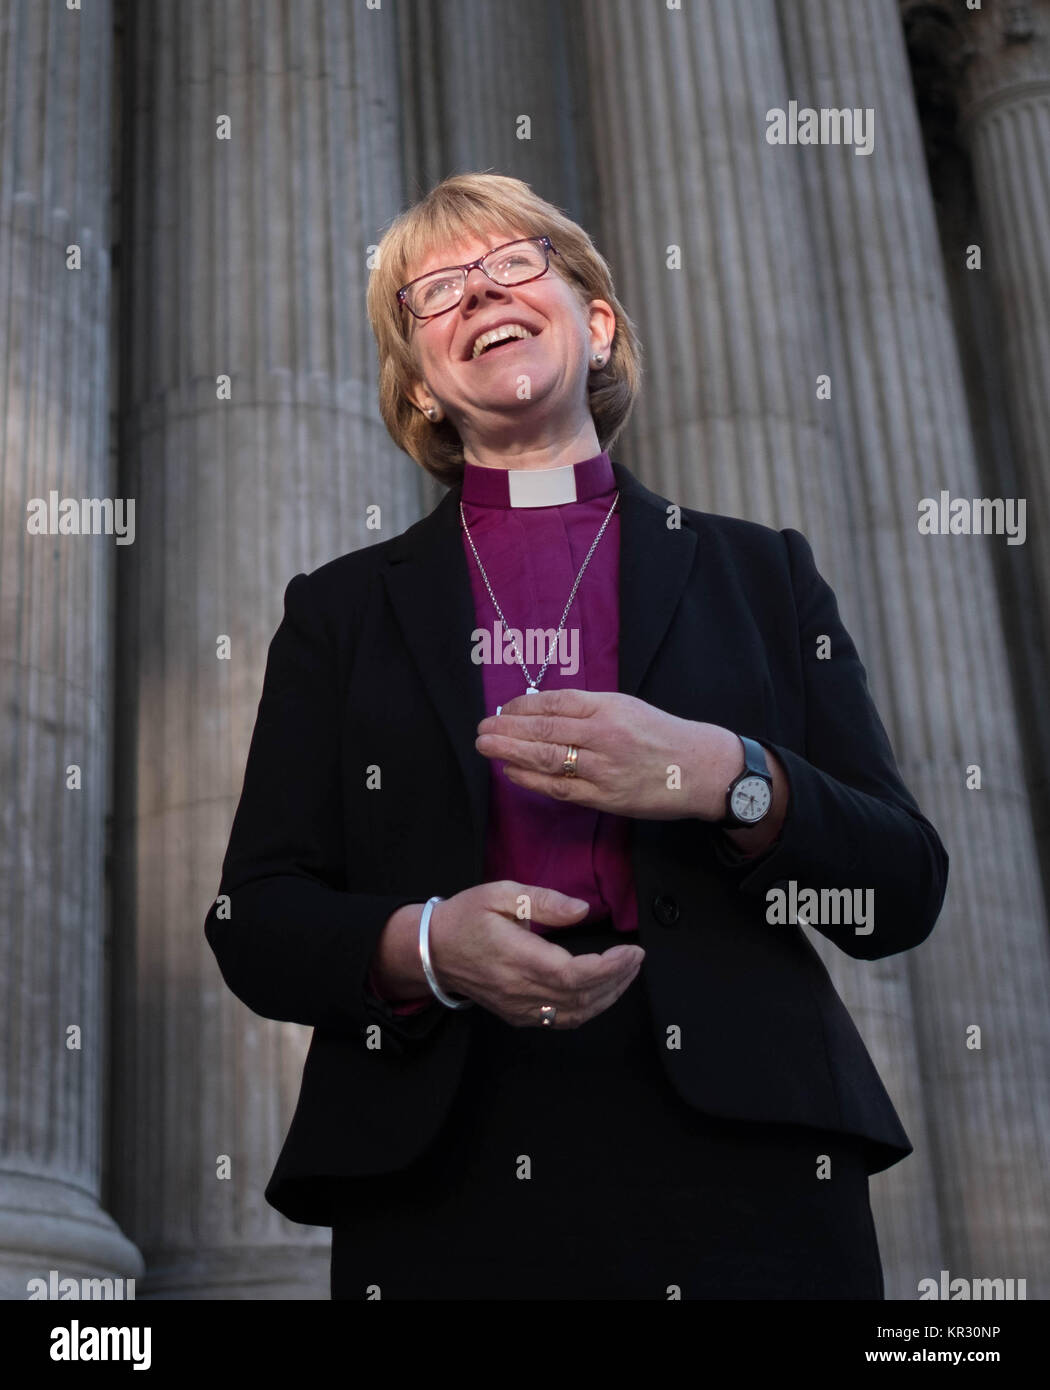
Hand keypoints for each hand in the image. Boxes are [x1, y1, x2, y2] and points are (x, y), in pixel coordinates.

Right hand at [427, 881, 644, 1028]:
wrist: (432, 950)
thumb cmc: (464, 918)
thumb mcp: (501, 893)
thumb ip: (544, 901)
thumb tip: (581, 910)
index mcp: (516, 958)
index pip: (573, 973)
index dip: (610, 967)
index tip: (631, 952)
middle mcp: (519, 989)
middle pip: (581, 996)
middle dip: (618, 979)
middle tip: (636, 959)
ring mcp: (519, 1007)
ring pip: (575, 1014)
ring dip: (608, 997)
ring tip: (627, 974)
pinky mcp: (518, 1015)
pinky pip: (561, 1021)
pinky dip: (588, 1010)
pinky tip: (602, 993)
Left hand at [475, 689, 741, 819]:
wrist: (700, 768)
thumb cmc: (661, 735)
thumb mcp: (627, 707)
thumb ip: (588, 708)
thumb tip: (541, 710)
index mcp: (609, 707)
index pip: (555, 703)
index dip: (522, 706)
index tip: (502, 710)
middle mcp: (604, 735)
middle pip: (544, 730)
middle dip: (507, 730)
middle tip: (481, 729)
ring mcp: (603, 768)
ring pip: (547, 758)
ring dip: (511, 753)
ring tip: (487, 747)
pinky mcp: (605, 797)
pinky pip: (560, 788)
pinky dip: (532, 780)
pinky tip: (512, 773)